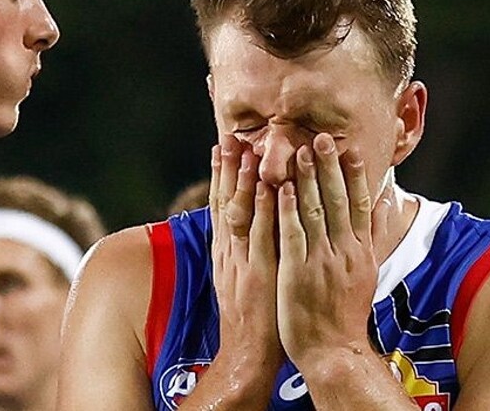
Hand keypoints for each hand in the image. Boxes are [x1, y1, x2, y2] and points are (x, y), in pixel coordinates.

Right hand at [209, 136, 283, 370]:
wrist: (248, 352)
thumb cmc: (253, 316)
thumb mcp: (239, 277)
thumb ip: (241, 250)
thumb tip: (244, 224)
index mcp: (225, 251)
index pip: (218, 205)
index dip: (219, 175)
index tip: (220, 146)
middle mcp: (229, 251)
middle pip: (224, 202)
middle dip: (227, 169)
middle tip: (229, 136)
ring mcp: (243, 261)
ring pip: (241, 213)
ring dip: (244, 180)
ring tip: (247, 150)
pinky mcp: (260, 273)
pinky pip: (263, 235)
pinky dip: (266, 209)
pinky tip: (271, 187)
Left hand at [276, 134, 377, 365]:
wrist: (333, 351)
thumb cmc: (344, 314)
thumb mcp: (366, 273)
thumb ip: (371, 238)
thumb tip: (386, 206)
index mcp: (361, 252)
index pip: (362, 205)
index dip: (356, 175)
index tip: (351, 149)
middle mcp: (344, 252)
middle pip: (339, 201)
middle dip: (330, 167)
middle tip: (323, 137)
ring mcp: (321, 261)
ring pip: (314, 211)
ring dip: (307, 179)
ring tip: (300, 151)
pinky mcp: (297, 272)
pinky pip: (292, 235)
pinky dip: (287, 209)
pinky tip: (281, 188)